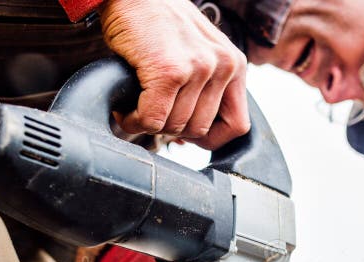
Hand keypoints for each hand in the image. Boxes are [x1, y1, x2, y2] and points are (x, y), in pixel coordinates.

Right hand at [99, 0, 249, 149]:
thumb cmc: (158, 23)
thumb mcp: (198, 52)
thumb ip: (207, 86)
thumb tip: (193, 134)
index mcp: (235, 64)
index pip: (237, 125)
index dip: (209, 137)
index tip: (187, 133)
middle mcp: (223, 65)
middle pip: (200, 130)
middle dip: (171, 128)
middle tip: (152, 111)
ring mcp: (198, 68)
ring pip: (175, 127)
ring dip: (149, 124)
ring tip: (137, 106)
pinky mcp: (169, 72)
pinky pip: (152, 120)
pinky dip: (134, 120)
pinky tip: (126, 109)